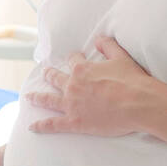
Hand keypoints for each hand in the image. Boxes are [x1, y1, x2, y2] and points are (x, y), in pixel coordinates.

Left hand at [25, 34, 150, 135]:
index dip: (73, 58)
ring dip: (37, 98)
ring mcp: (71, 105)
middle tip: (44, 72)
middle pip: (56, 78)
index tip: (72, 57)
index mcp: (82, 70)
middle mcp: (72, 86)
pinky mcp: (74, 122)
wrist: (138, 104)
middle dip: (49, 75)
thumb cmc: (132, 81)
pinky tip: (31, 127)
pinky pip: (53, 124)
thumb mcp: (121, 57)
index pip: (73, 61)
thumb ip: (108, 46)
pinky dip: (41, 126)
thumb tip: (99, 38)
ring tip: (29, 97)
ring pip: (48, 100)